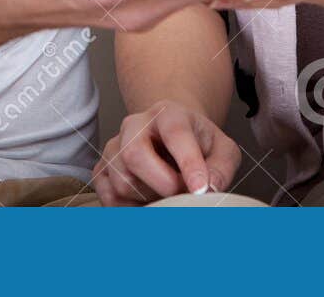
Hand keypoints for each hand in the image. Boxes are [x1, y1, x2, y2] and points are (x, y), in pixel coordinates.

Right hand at [93, 100, 241, 204]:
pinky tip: (148, 200)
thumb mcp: (222, 149)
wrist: (172, 138)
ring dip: (149, 199)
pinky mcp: (102, 170)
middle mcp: (135, 125)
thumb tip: (209, 188)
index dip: (188, 162)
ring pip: (122, 182)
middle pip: (134, 154)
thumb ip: (222, 168)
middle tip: (181, 193)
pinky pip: (110, 198)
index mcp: (168, 113)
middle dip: (161, 184)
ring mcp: (114, 146)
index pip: (175, 132)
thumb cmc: (198, 144)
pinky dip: (132, 209)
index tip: (200, 189)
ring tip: (167, 194)